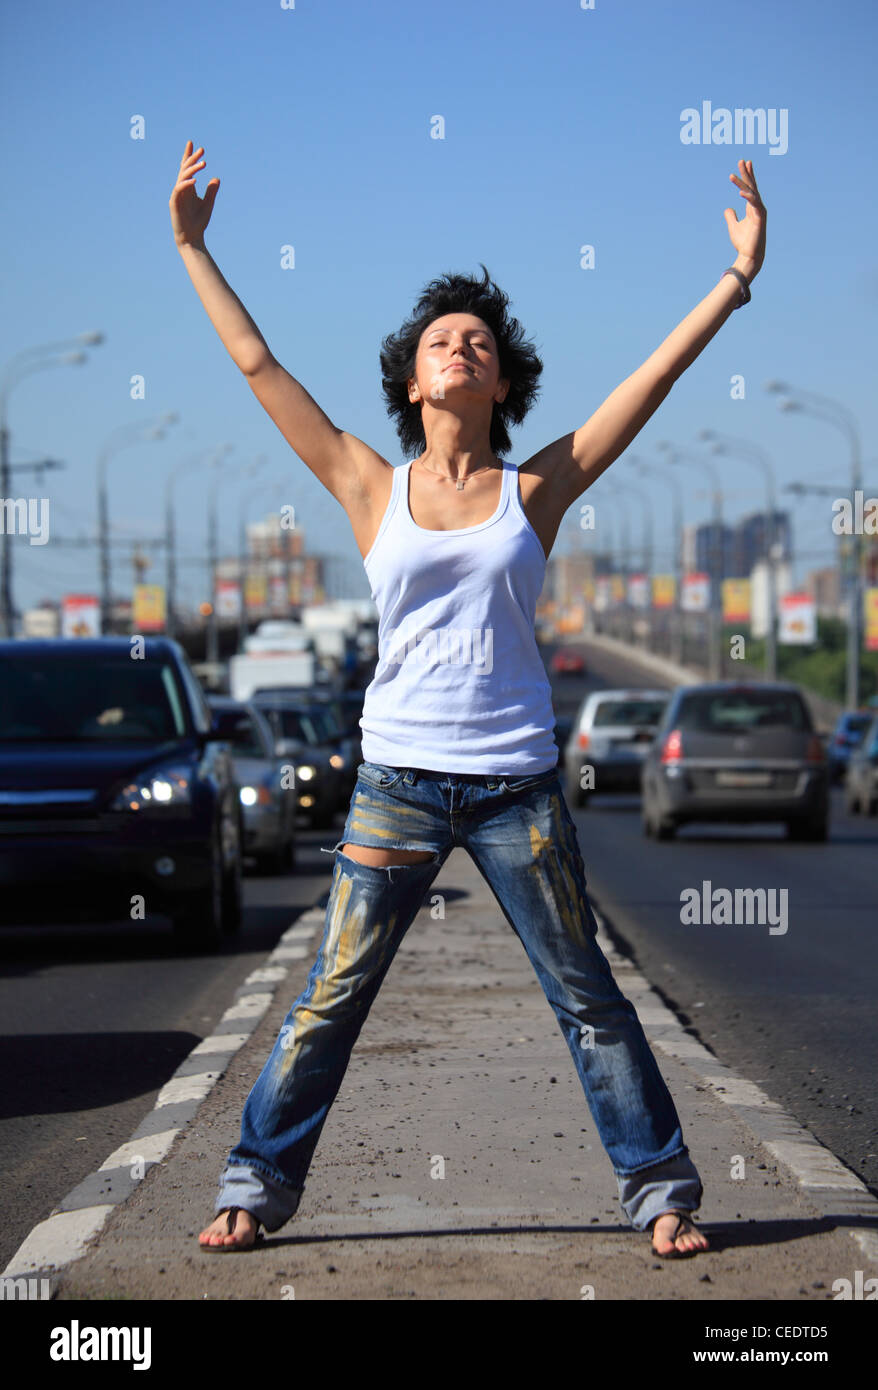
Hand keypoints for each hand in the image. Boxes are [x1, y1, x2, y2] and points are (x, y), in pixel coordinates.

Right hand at [169, 140, 219, 247]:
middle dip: (192, 158)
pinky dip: (186, 183)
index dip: (189, 156)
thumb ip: (211, 192)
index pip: (187, 169)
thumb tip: (216, 178)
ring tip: (204, 163)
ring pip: (182, 177)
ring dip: (192, 169)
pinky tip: (195, 180)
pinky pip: (179, 189)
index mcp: (188, 188)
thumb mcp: (208, 204)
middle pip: (184, 169)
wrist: (192, 238)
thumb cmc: (199, 223)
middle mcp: (181, 189)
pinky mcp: (174, 203)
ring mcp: (176, 195)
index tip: (192, 143)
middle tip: (202, 150)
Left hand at [723, 159, 765, 275]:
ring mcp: (760, 212)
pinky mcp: (760, 218)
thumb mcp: (733, 226)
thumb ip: (731, 216)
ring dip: (743, 184)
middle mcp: (757, 207)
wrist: (749, 255)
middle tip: (742, 160)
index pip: (750, 187)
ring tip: (733, 176)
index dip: (747, 175)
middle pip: (752, 186)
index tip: (744, 163)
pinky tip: (740, 193)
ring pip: (752, 193)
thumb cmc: (743, 242)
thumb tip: (728, 208)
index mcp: (752, 207)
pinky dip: (748, 198)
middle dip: (747, 173)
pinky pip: (755, 204)